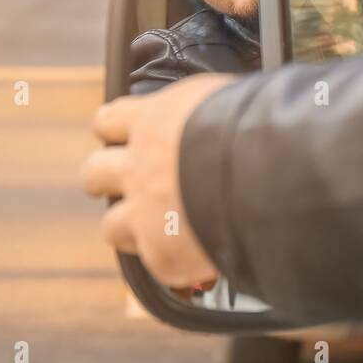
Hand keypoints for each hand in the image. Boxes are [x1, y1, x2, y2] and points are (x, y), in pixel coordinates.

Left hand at [82, 73, 236, 286]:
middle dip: (108, 181)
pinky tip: (200, 256)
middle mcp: (139, 167)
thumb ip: (202, 112)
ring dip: (132, 228)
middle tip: (136, 186)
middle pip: (93, 174)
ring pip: (110, 227)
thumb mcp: (222, 98)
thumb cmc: (257, 126)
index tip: (129, 137)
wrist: (269, 172)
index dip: (116, 131)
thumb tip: (213, 112)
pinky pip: (155, 264)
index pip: (108, 121)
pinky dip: (175, 261)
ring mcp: (144, 214)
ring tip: (165, 229)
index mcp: (153, 120)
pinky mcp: (161, 255)